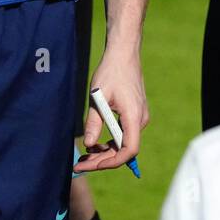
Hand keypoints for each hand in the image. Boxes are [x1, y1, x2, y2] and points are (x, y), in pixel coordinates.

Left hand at [74, 48, 147, 173]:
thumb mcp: (97, 97)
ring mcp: (138, 118)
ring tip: (84, 156)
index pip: (129, 150)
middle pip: (124, 150)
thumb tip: (88, 145)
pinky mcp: (134, 115)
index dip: (111, 162)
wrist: (123, 54)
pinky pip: (123, 135)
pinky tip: (94, 144)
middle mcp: (140, 120)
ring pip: (122, 144)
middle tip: (80, 165)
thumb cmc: (111, 72)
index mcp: (134, 117)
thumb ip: (93, 122)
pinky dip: (109, 142)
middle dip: (102, 160)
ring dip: (104, 152)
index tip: (92, 164)